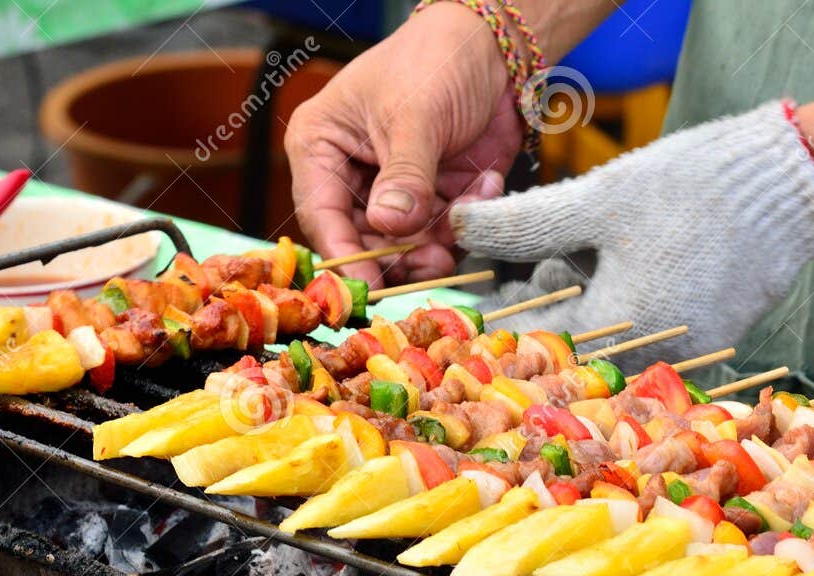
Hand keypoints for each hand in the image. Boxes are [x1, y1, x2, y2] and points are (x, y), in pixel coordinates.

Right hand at [285, 3, 522, 286]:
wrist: (493, 52)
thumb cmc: (435, 63)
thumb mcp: (415, 117)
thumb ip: (404, 176)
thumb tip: (389, 227)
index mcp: (322, 146)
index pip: (321, 214)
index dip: (345, 254)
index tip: (372, 284)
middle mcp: (352, 176)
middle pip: (364, 241)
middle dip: (402, 256)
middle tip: (436, 261)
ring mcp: (395, 191)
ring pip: (406, 247)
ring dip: (439, 243)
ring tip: (465, 218)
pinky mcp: (434, 200)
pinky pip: (444, 235)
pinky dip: (466, 221)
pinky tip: (485, 185)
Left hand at [452, 102, 813, 360]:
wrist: (789, 186)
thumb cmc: (690, 188)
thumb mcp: (597, 199)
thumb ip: (522, 224)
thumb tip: (456, 227)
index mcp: (617, 328)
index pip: (534, 338)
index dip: (500, 311)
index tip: (478, 287)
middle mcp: (652, 356)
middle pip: (571, 342)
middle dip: (546, 302)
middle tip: (534, 259)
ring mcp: (686, 352)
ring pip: (610, 337)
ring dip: (587, 301)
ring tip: (587, 252)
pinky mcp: (711, 340)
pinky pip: (648, 331)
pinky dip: (627, 302)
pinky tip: (628, 261)